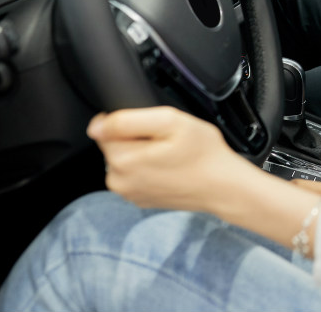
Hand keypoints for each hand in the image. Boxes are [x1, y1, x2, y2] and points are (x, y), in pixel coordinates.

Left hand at [87, 106, 252, 212]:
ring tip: (170, 155)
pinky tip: (170, 168)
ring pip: (125, 160)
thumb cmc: (203, 154)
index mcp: (122, 160)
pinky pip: (135, 175)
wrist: (223, 186)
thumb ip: (128, 120)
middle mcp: (119, 181)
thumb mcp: (170, 121)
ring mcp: (129, 193)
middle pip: (114, 145)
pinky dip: (149, 169)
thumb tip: (97, 126)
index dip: (131, 121)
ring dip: (142, 153)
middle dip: (137, 138)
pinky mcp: (140, 200)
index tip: (154, 127)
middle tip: (167, 140)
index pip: (105, 128)